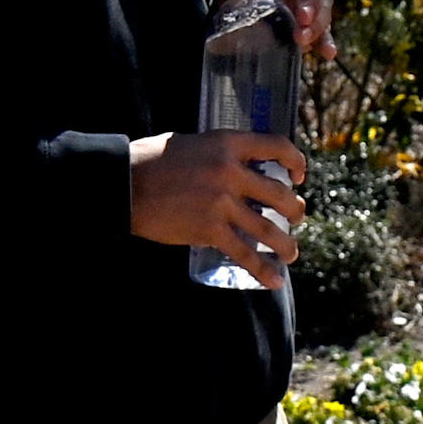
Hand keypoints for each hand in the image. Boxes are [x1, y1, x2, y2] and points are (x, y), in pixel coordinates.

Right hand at [127, 130, 305, 271]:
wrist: (124, 184)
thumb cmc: (151, 162)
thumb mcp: (191, 143)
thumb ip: (218, 154)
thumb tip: (238, 167)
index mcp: (228, 144)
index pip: (278, 146)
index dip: (296, 161)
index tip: (298, 176)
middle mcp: (230, 172)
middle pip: (280, 194)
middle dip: (295, 210)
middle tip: (296, 218)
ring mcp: (221, 203)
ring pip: (269, 229)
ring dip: (286, 244)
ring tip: (291, 253)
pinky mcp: (210, 230)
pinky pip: (245, 253)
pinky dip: (263, 270)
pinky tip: (275, 280)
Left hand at [206, 0, 336, 64]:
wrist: (241, 11)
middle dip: (313, 6)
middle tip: (302, 18)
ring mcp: (310, 5)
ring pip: (322, 13)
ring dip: (316, 26)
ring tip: (302, 40)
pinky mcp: (310, 26)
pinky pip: (322, 34)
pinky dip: (325, 43)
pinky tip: (327, 53)